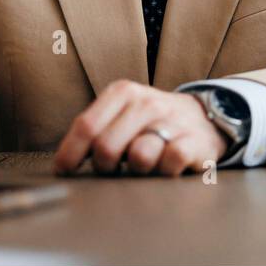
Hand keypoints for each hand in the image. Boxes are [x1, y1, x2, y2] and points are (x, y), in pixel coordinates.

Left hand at [53, 80, 227, 176]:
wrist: (203, 118)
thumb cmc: (150, 122)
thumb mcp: (121, 114)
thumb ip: (95, 130)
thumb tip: (62, 162)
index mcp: (122, 93)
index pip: (86, 125)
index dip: (70, 153)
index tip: (63, 171)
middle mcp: (145, 103)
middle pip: (106, 147)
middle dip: (103, 167)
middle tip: (111, 169)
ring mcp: (170, 121)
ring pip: (138, 157)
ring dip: (136, 170)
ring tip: (142, 164)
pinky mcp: (193, 141)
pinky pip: (168, 164)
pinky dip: (163, 172)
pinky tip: (164, 166)